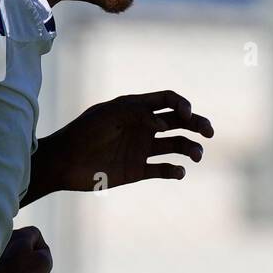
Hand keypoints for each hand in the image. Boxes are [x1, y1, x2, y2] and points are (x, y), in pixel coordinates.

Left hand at [40, 89, 213, 195]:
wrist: (63, 162)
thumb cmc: (83, 133)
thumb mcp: (110, 115)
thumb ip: (138, 113)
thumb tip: (165, 121)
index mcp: (135, 108)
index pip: (167, 101)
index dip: (182, 105)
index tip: (186, 114)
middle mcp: (142, 127)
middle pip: (178, 122)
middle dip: (197, 124)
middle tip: (209, 132)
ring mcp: (140, 148)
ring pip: (176, 146)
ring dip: (190, 148)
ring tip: (195, 156)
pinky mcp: (137, 170)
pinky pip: (163, 170)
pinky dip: (175, 170)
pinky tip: (178, 171)